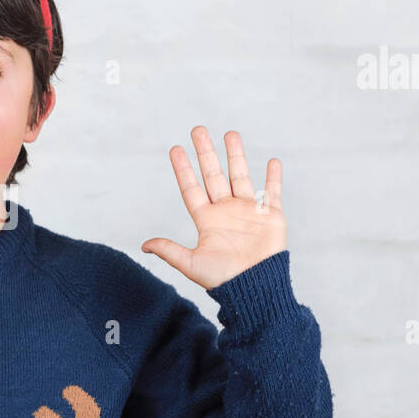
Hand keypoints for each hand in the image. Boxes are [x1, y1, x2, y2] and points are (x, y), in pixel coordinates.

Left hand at [141, 126, 285, 289]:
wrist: (255, 288)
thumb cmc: (223, 279)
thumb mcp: (191, 263)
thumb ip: (169, 250)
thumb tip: (144, 245)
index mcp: (207, 220)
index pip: (192, 188)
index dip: (183, 169)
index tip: (175, 149)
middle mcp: (226, 211)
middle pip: (214, 174)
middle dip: (206, 152)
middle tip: (198, 129)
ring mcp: (249, 211)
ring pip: (240, 176)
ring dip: (236, 155)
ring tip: (230, 134)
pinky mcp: (271, 216)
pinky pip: (273, 193)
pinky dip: (274, 178)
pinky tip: (273, 161)